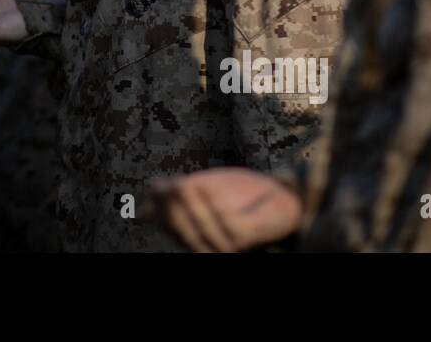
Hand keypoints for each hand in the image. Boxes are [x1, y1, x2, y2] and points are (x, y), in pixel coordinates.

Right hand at [147, 168, 302, 251]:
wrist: (282, 195)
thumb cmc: (243, 195)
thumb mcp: (207, 189)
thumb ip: (182, 191)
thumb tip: (149, 190)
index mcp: (195, 237)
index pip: (170, 226)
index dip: (160, 207)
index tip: (155, 186)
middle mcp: (210, 247)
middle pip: (183, 230)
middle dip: (172, 208)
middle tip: (164, 185)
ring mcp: (229, 245)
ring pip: (203, 227)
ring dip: (190, 205)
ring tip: (180, 183)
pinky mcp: (247, 238)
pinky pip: (226, 221)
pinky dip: (213, 203)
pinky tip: (204, 186)